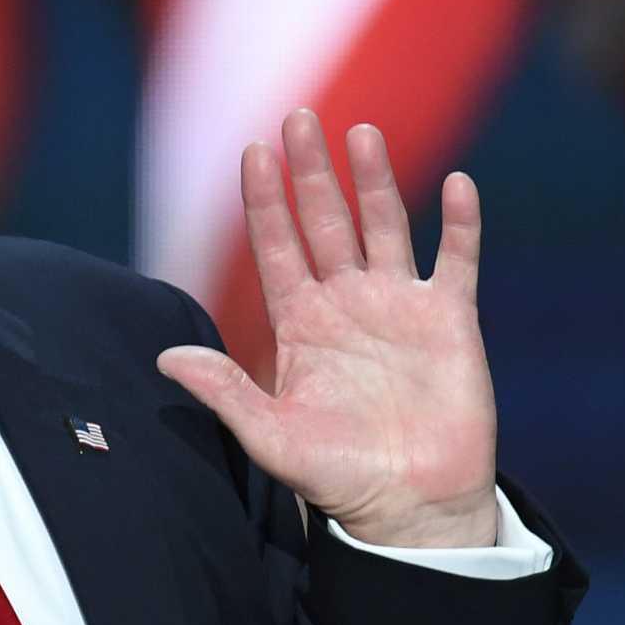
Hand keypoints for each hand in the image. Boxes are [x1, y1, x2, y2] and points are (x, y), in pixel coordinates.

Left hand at [157, 112, 497, 548]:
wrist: (411, 509)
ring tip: (359, 132)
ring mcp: (400, 306)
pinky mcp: (451, 321)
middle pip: (326, 221)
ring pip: (384, 226)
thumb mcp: (270, 436)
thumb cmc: (337, 478)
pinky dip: (460, 224)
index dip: (264, 201)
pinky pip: (456, 260)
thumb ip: (224, 392)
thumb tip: (164, 359)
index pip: (277, 246)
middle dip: (311, 171)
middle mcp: (347, 303)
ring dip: (374, 181)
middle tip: (297, 115)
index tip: (252, 151)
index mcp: (302, 323)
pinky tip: (458, 184)